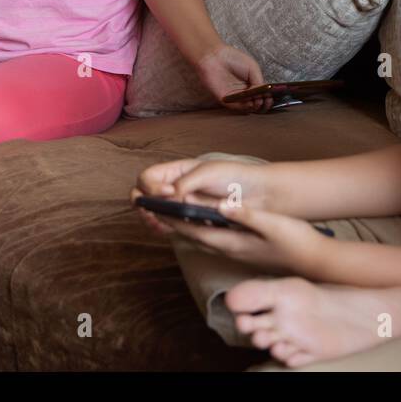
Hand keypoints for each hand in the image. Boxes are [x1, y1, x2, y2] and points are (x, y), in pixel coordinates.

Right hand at [131, 157, 272, 236]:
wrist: (257, 194)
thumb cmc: (234, 177)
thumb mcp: (207, 172)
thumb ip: (185, 183)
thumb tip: (169, 198)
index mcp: (176, 171)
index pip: (148, 177)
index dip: (151, 186)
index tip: (169, 192)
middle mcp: (174, 188)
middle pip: (143, 196)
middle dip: (143, 204)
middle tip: (153, 212)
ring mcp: (180, 206)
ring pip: (153, 213)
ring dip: (151, 219)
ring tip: (160, 223)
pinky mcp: (189, 222)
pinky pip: (168, 226)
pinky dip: (163, 229)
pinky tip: (167, 230)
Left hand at [166, 201, 329, 275]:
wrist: (314, 261)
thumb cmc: (296, 241)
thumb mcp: (272, 224)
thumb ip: (245, 215)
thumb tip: (221, 206)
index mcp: (233, 242)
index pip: (195, 230)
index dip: (173, 219)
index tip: (154, 207)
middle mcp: (230, 250)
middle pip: (192, 237)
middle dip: (170, 223)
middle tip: (151, 209)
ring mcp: (236, 252)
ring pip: (201, 240)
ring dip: (182, 228)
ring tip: (167, 215)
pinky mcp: (243, 251)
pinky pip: (212, 240)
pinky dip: (198, 230)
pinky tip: (198, 223)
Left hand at [195, 43, 273, 112]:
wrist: (215, 56)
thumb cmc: (233, 58)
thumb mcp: (253, 68)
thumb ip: (259, 82)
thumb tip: (263, 95)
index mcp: (250, 85)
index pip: (261, 96)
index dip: (267, 99)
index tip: (272, 97)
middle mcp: (243, 92)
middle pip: (255, 104)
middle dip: (263, 105)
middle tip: (267, 101)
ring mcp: (234, 97)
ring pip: (247, 107)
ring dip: (255, 106)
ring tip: (259, 100)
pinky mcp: (225, 100)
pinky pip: (236, 107)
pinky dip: (245, 106)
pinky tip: (251, 102)